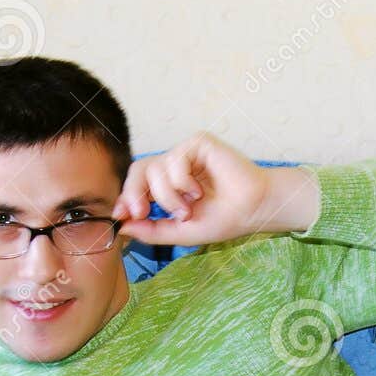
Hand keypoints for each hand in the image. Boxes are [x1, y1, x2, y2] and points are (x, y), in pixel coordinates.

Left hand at [111, 130, 318, 247]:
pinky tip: (199, 191)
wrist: (253, 210)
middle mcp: (175, 166)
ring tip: (188, 208)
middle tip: (140, 212)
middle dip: (134, 194)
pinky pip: (175, 160)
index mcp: (168, 184)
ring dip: (168, 196)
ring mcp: (186, 154)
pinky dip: (181, 181)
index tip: (121, 216)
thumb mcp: (180, 232)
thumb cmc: (223, 219)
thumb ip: (152, 230)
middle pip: (139, 170)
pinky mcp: (198, 143)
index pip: (137, 184)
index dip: (126, 198)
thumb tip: (122, 227)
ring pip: (156, 169)